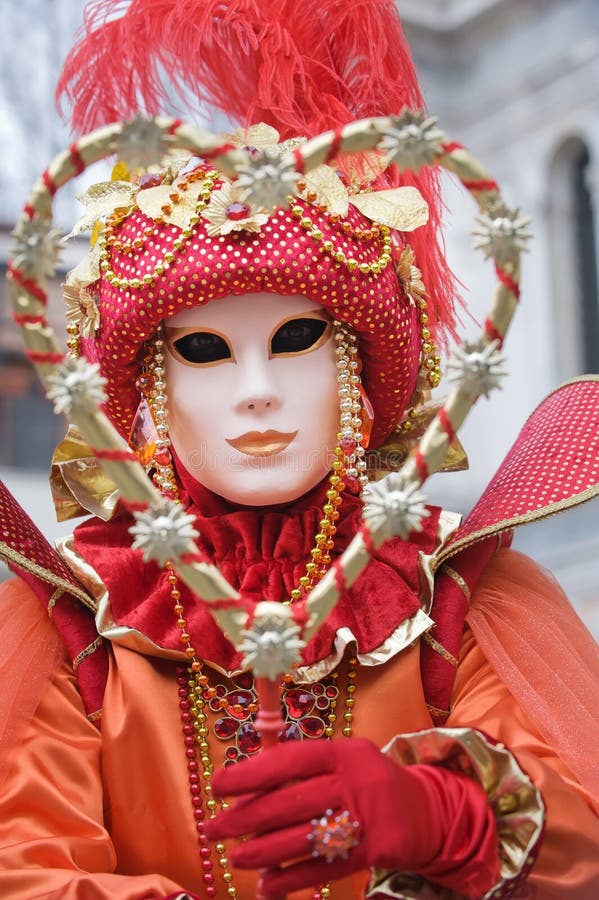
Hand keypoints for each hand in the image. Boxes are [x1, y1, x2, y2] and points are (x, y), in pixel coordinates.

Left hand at [205, 737, 498, 897]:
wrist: (427, 812)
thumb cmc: (369, 781)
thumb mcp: (344, 761)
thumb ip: (305, 769)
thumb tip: (247, 787)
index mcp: (342, 752)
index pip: (289, 759)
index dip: (251, 773)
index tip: (218, 786)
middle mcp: (354, 781)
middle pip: (290, 802)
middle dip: (245, 818)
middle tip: (214, 829)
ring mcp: (366, 817)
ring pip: (302, 838)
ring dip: (263, 852)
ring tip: (237, 857)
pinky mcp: (374, 851)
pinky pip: (323, 869)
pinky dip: (291, 880)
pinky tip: (268, 886)